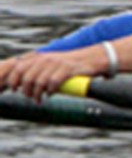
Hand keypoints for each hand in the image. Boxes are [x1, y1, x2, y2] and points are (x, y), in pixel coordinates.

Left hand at [2, 44, 122, 99]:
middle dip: (25, 89)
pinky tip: (50, 95)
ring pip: (39, 81)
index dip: (12, 79)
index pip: (17, 67)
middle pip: (26, 76)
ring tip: (39, 100)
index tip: (13, 89)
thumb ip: (37, 69)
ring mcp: (56, 63)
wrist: (93, 59)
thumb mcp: (51, 63)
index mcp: (38, 57)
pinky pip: (54, 82)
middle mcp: (45, 58)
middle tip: (29, 97)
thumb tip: (23, 83)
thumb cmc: (70, 65)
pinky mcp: (68, 69)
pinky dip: (50, 91)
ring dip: (37, 93)